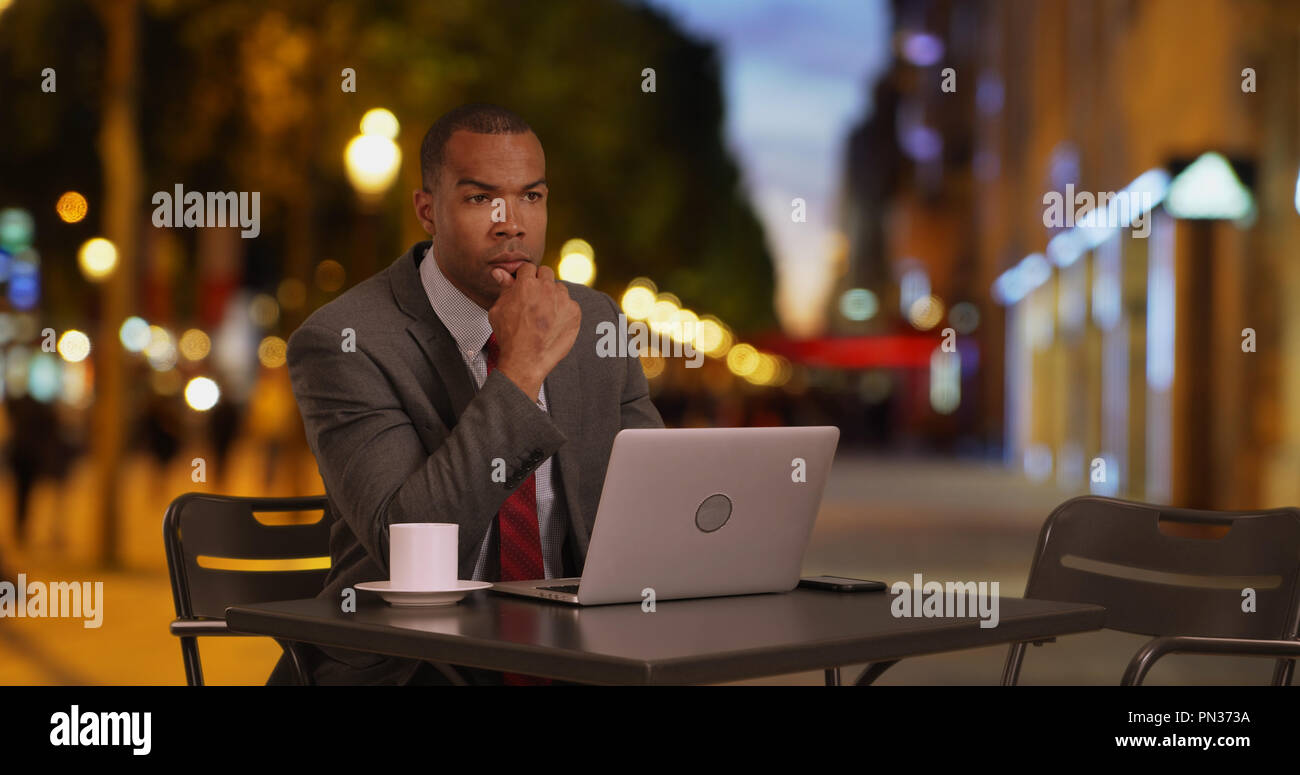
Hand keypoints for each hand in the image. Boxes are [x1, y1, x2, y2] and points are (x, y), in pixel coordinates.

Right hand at [487, 262, 580, 400]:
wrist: (526, 360)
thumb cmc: (510, 336)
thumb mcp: (499, 309)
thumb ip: (504, 288)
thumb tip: (500, 272)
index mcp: (527, 283)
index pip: (529, 268)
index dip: (525, 277)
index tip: (525, 285)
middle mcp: (547, 288)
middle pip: (546, 273)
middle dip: (540, 282)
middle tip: (535, 299)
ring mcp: (563, 300)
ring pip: (560, 289)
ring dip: (553, 296)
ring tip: (545, 314)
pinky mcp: (575, 312)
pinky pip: (571, 305)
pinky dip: (564, 311)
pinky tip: (554, 323)